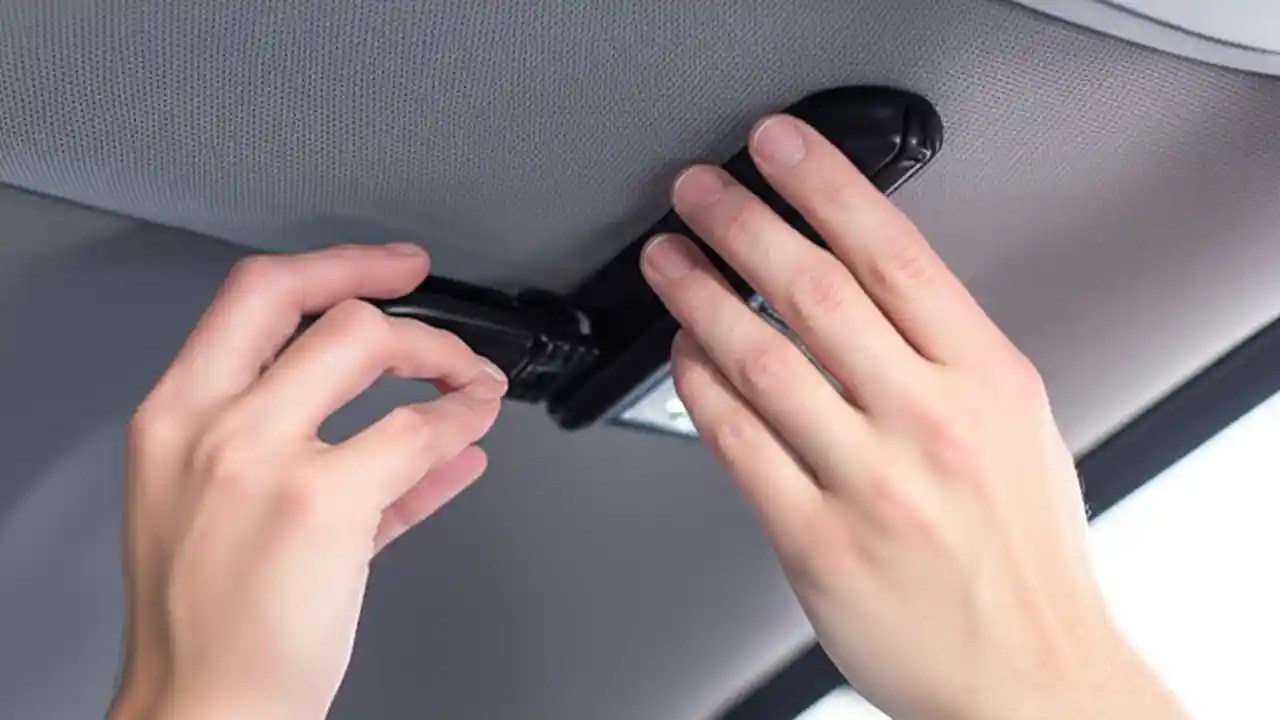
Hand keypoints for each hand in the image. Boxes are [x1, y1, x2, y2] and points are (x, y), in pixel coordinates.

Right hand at [110, 244, 507, 718]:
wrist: (204, 710)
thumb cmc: (206, 622)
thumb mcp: (216, 511)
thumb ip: (302, 453)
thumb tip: (395, 421)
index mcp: (173, 416)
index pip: (254, 296)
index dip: (333, 265)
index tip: (383, 267)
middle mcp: (210, 425)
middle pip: (323, 308)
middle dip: (402, 309)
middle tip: (442, 333)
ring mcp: (263, 459)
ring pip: (372, 347)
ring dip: (445, 362)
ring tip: (473, 386)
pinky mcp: (320, 503)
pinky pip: (417, 435)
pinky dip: (458, 425)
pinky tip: (470, 436)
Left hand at [642, 116, 1185, 718]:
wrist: (1030, 678)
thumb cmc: (1022, 555)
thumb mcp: (1016, 426)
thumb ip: (943, 353)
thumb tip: (861, 278)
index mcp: (988, 382)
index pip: (895, 254)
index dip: (826, 185)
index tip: (778, 147)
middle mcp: (930, 425)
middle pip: (816, 292)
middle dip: (743, 224)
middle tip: (699, 191)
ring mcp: (871, 486)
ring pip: (761, 362)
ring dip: (700, 298)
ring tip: (669, 262)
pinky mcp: (816, 544)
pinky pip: (736, 446)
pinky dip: (699, 389)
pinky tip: (683, 355)